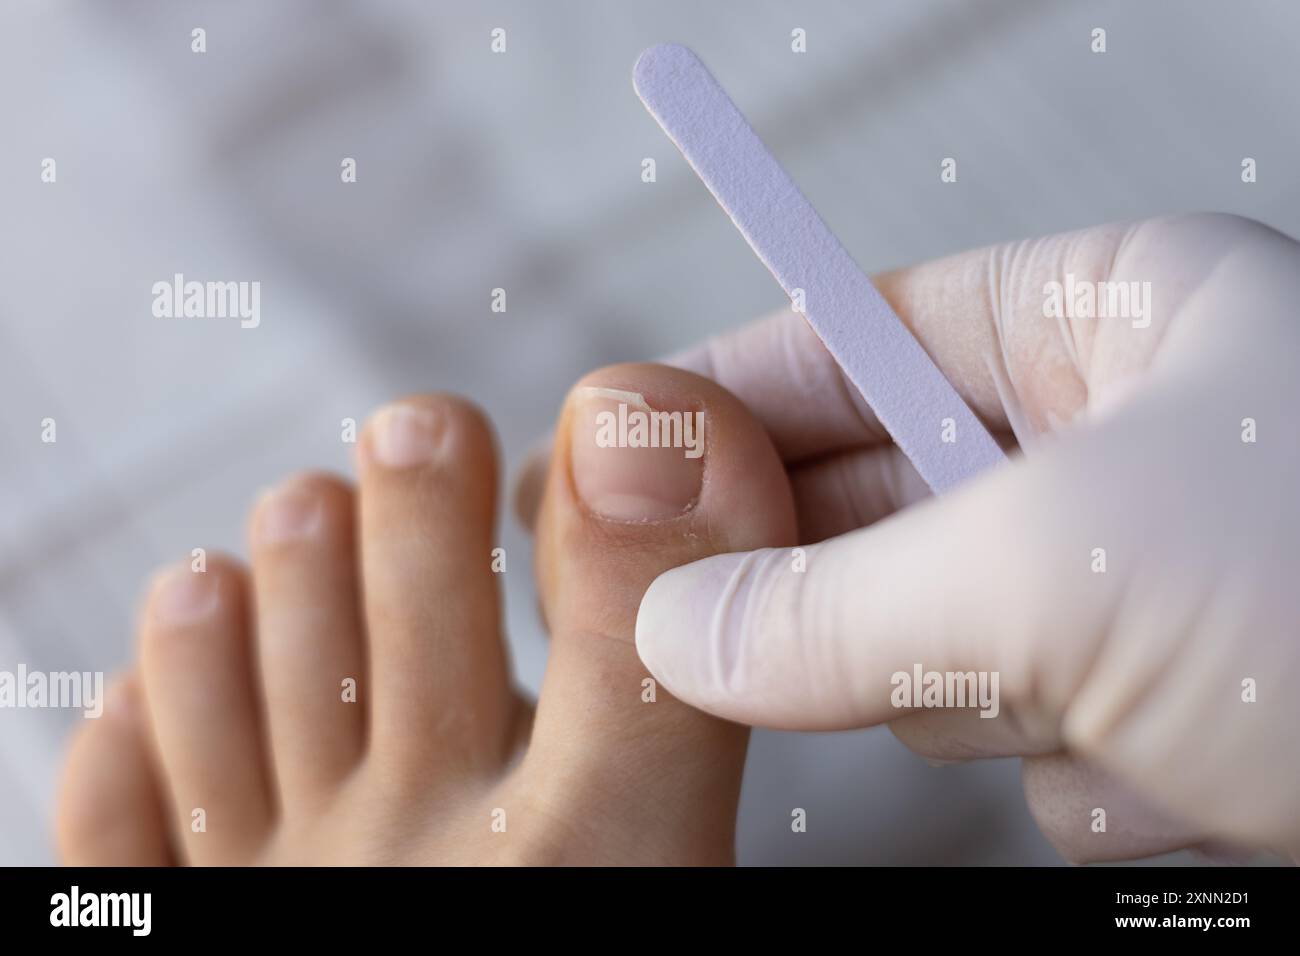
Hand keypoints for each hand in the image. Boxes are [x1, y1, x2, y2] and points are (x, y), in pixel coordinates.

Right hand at [519, 213, 1299, 860]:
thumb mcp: (1069, 568)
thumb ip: (837, 599)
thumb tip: (673, 628)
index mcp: (1117, 323)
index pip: (857, 336)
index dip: (724, 390)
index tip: (612, 450)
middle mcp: (1128, 442)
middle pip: (880, 502)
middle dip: (836, 579)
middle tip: (707, 621)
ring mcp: (1151, 584)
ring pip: (946, 647)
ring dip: (988, 699)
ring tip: (1101, 704)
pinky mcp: (1181, 712)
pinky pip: (1036, 751)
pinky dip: (1081, 779)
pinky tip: (1189, 778)